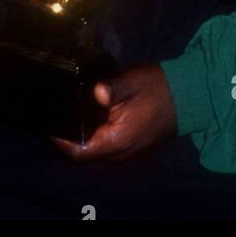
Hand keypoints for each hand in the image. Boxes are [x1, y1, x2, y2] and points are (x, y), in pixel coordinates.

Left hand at [52, 63, 177, 162]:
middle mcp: (119, 153)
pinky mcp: (130, 144)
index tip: (49, 123)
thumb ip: (111, 89)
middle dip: (68, 136)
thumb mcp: (131, 83)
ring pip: (94, 149)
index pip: (79, 152)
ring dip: (81, 135)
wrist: (186, 96)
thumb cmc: (157, 88)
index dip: (60, 141)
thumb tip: (95, 92)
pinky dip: (94, 133)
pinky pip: (105, 145)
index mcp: (117, 141)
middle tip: (55, 111)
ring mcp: (126, 151)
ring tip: (68, 110)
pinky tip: (88, 113)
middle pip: (83, 153)